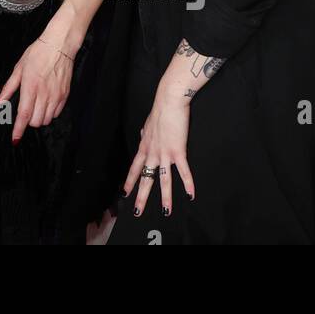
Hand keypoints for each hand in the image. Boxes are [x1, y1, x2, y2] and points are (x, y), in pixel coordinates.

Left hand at [0, 27, 79, 142]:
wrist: (58, 46)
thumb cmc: (37, 54)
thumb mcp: (18, 68)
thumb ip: (9, 87)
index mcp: (30, 87)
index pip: (24, 114)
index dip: (19, 129)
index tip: (15, 139)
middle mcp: (44, 94)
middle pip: (36, 121)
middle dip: (29, 121)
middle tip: (26, 110)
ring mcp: (56, 96)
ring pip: (46, 119)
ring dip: (39, 117)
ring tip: (36, 104)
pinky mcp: (65, 95)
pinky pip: (56, 113)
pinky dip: (50, 113)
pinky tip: (46, 102)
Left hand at [121, 87, 194, 218]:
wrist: (169, 101)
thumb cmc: (160, 111)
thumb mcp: (148, 124)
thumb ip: (146, 133)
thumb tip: (143, 134)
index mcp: (145, 147)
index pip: (134, 168)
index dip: (129, 182)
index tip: (124, 193)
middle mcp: (152, 153)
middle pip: (145, 178)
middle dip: (141, 197)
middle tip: (136, 212)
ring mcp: (164, 153)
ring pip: (163, 180)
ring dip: (164, 197)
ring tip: (165, 211)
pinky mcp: (178, 151)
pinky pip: (183, 171)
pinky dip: (188, 184)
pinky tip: (190, 195)